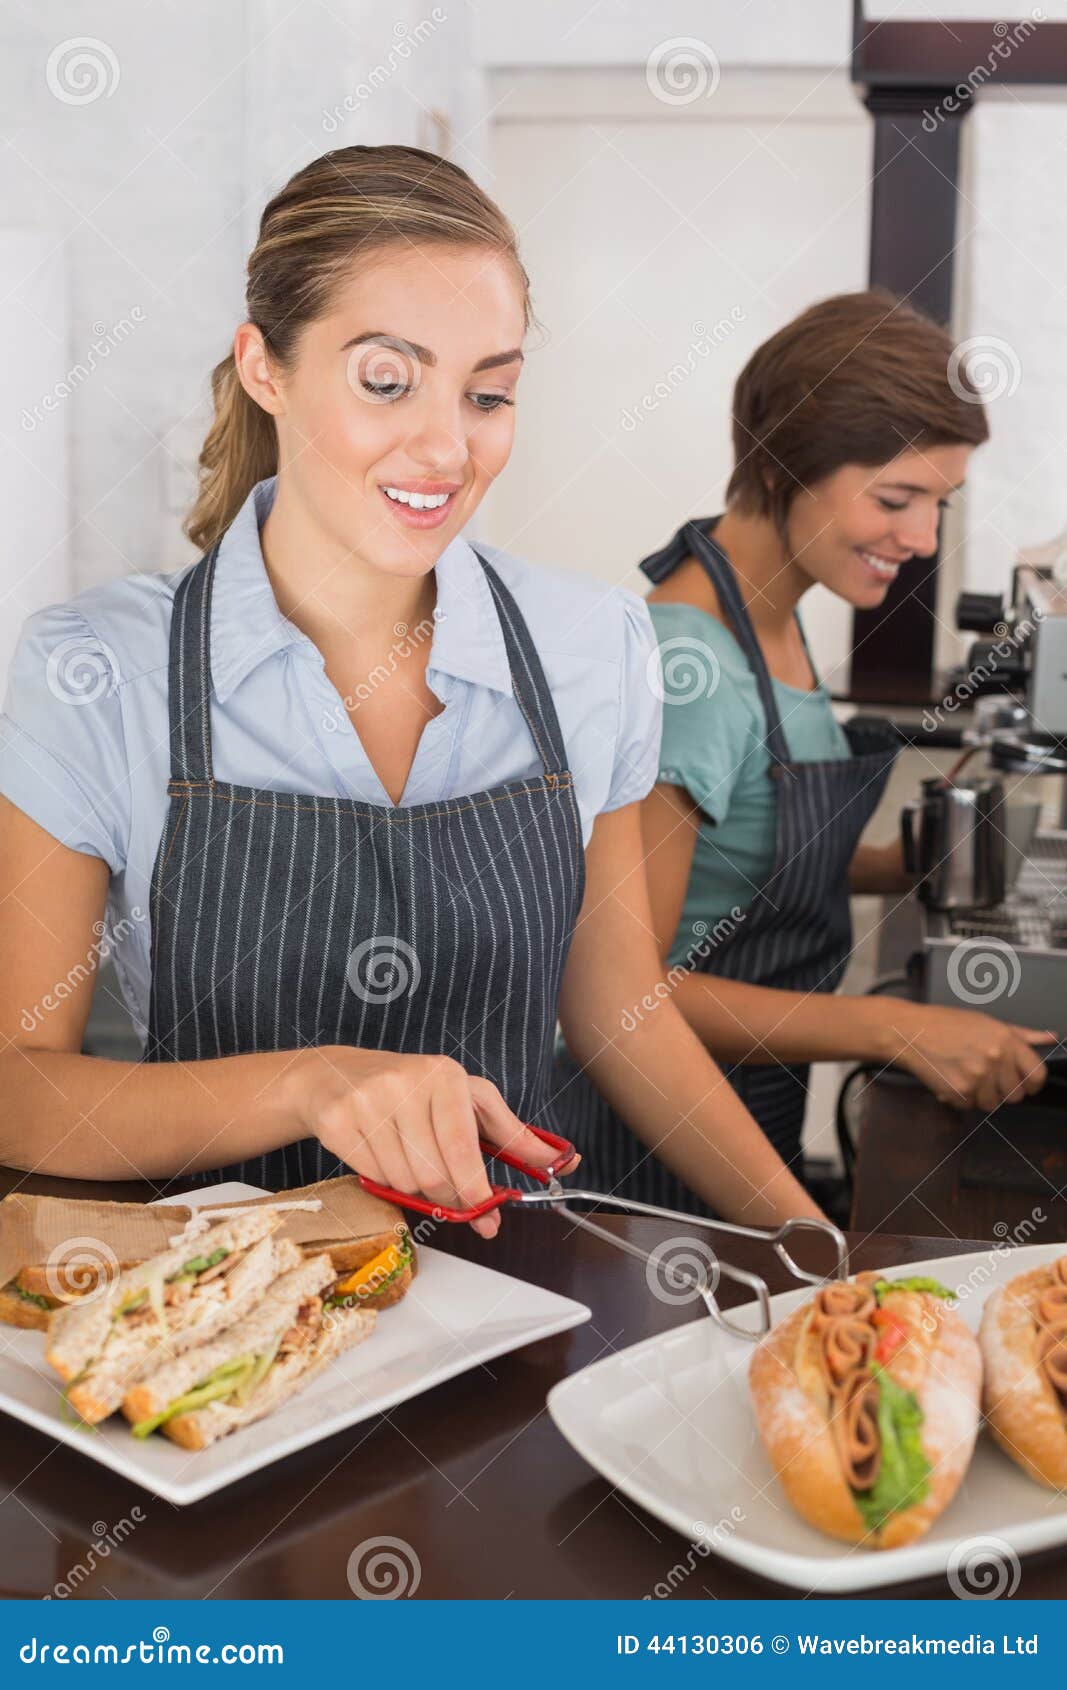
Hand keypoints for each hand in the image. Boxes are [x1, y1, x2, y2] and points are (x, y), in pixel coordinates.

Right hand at [287, 1046, 578, 1236]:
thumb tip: (563, 1163)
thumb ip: (514, 1135)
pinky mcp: (340, 1121)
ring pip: (406, 1182)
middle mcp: (408, 1083)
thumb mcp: (468, 1101)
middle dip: (449, 1196)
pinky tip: (382, 1154)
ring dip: (414, 1187)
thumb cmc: (414, 1090)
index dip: (477, 1189)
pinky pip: (375, 1178)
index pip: (463, 1149)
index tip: (487, 1211)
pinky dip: (385, 1180)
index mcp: (446, 1075)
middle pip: (436, 1174)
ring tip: (409, 1158)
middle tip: (451, 1197)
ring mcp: (370, 1101)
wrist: (334, 1075)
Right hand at [887, 1004, 1051, 1111]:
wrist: (910, 1032)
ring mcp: (977, 1077)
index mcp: (1006, 1040)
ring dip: (982, 1096)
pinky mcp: (959, 1092)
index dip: (1032, 1083)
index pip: (1037, 1074)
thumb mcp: (987, 1022)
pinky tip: (952, 1079)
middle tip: (986, 1076)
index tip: (1025, 1083)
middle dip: (1003, 1090)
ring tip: (966, 1076)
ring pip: (993, 1104)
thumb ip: (1022, 1034)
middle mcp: (995, 1059)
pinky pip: (971, 1106)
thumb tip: (1051, 1037)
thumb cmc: (946, 1024)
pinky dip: (963, 1098)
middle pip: (1016, 1095)